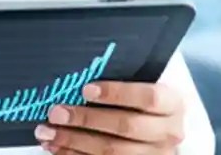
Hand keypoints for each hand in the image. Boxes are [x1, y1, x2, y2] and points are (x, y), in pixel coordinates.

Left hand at [34, 81, 184, 153]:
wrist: (162, 136)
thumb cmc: (145, 106)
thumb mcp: (145, 88)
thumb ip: (123, 80)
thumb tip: (79, 73)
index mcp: (172, 105)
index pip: (148, 97)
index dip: (116, 93)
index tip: (86, 88)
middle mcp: (167, 133)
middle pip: (126, 126)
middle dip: (86, 119)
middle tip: (57, 112)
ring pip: (112, 151)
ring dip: (74, 142)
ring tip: (48, 132)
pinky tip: (57, 148)